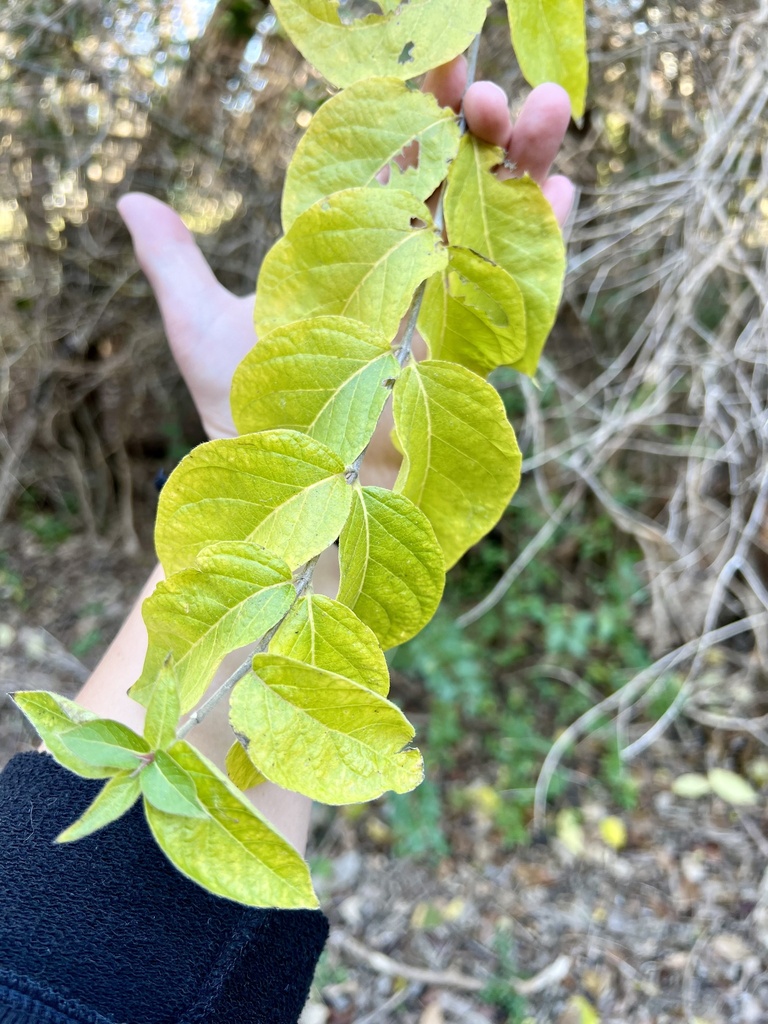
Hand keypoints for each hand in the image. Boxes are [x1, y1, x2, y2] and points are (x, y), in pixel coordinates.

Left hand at [118, 61, 573, 456]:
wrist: (287, 504)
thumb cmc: (246, 417)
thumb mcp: (200, 330)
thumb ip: (176, 264)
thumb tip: (129, 200)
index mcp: (347, 247)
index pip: (388, 157)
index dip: (414, 104)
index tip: (433, 57)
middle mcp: (401, 271)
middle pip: (456, 181)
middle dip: (481, 127)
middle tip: (493, 89)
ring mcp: (441, 309)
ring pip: (497, 223)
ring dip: (526, 165)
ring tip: (549, 110)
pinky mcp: (470, 353)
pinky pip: (516, 289)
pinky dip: (544, 241)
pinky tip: (562, 191)